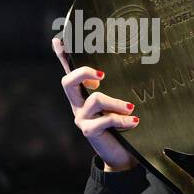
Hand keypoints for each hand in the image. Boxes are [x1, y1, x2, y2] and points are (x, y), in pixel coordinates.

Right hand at [53, 36, 138, 171]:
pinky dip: (123, 119)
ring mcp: (81, 117)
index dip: (62, 56)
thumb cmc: (122, 124)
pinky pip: (106, 119)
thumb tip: (127, 66)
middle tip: (103, 75)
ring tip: (131, 108)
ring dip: (116, 103)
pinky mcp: (89, 131)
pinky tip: (134, 120)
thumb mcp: (120, 102)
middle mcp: (77, 103)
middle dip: (84, 73)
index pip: (69, 71)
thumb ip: (119, 87)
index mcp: (82, 93)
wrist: (121, 154)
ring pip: (95, 99)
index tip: (59, 39)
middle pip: (68, 81)